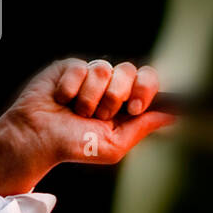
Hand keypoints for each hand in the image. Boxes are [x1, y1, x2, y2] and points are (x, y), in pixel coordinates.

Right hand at [0, 59, 176, 195]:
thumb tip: (173, 116)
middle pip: (131, 70)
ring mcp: (91, 75)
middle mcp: (111, 85)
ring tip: (77, 111)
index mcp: (126, 102)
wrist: (38, 140)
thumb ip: (143, 128)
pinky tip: (61, 100)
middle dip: (115, 96)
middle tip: (100, 115)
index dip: (146, 89)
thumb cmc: (73, 145)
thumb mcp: (114, 145)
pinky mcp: (70, 67)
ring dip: (90, 97)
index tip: (135, 108)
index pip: (149, 80)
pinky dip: (70, 90)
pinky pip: (80, 68)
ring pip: (104, 69)